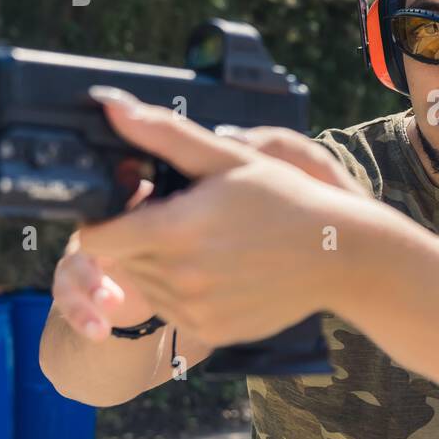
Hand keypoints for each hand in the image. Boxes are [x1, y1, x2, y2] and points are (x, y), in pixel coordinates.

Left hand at [72, 86, 391, 346]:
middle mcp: (178, 278)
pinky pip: (175, 314)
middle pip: (122, 262)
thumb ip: (164, 135)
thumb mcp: (228, 159)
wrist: (340, 254)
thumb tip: (110, 106)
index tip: (139, 207)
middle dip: (140, 240)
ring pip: (147, 288)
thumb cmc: (287, 199)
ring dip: (162, 267)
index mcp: (173, 230)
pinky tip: (224, 271)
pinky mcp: (212, 332)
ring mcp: (195, 310)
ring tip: (210, 244)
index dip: (109, 220)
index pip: (97, 239)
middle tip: (189, 220)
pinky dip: (187, 294)